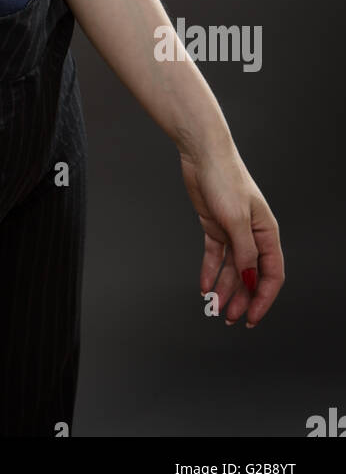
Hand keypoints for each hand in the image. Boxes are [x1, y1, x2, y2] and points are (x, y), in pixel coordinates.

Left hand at [179, 147, 283, 326]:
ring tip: (215, 308)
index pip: (271, 274)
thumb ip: (245, 252)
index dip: (263, 298)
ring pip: (232, 269)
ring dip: (225, 289)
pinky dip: (210, 272)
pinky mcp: (215, 226)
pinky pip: (215, 256)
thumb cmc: (225, 179)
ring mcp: (233, 231)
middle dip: (242, 299)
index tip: (252, 318)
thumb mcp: (236, 219)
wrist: (202, 155)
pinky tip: (204, 286)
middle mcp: (252, 235)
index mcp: (266, 233)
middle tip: (229, 318)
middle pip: (251, 275)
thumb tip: (250, 280)